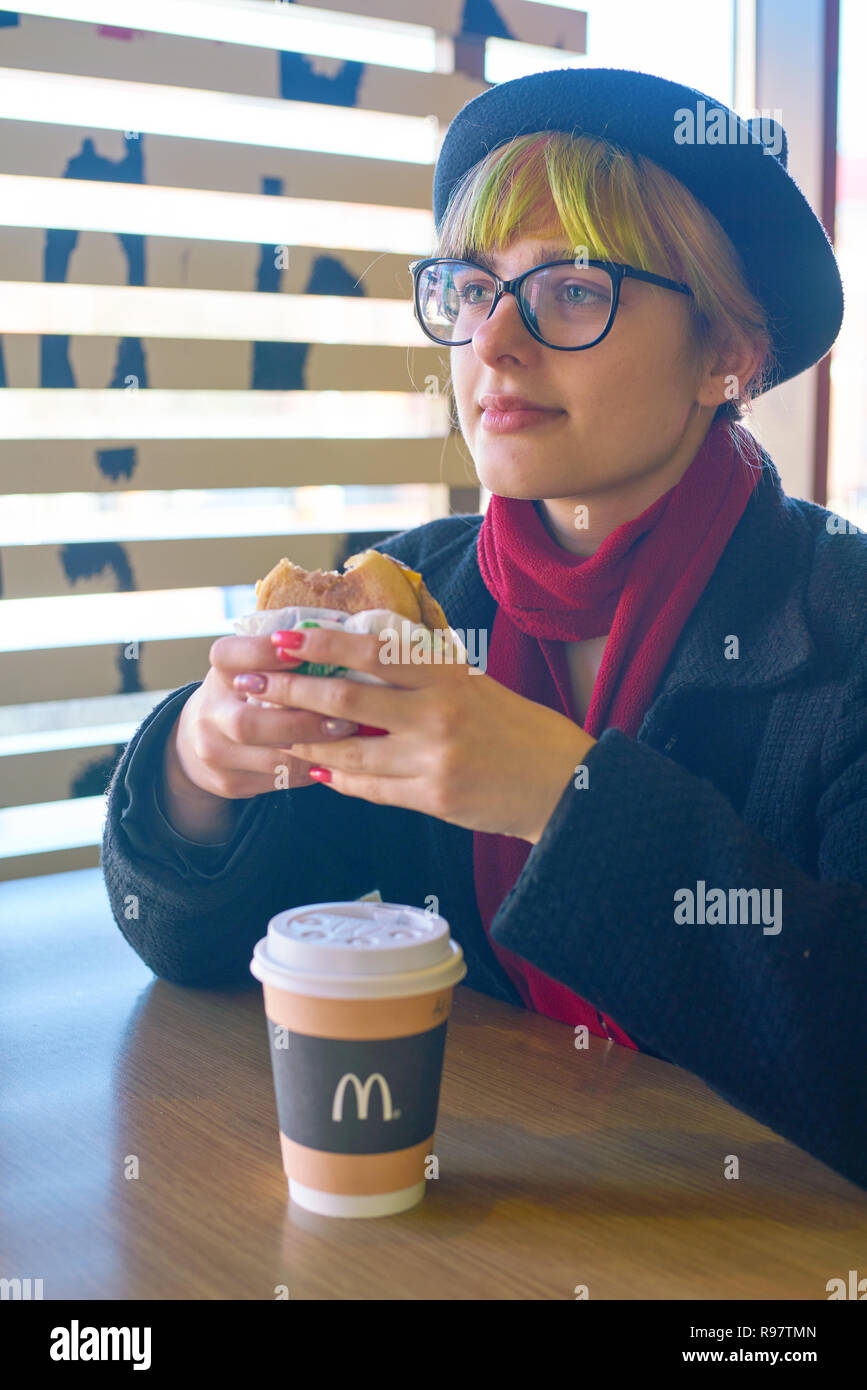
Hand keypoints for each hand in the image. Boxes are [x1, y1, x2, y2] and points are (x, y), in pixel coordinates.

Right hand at [169, 634, 363, 802]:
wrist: (196, 742)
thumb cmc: (244, 694)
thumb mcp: (251, 669)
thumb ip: (283, 658)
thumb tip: (339, 638)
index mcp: (218, 674)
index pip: (231, 656)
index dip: (266, 653)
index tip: (305, 653)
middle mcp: (208, 713)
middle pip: (248, 724)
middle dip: (302, 724)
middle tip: (345, 720)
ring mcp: (214, 752)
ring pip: (271, 760)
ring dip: (315, 752)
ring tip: (349, 742)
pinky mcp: (229, 782)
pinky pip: (279, 781)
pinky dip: (310, 771)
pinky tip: (334, 761)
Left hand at [246, 624, 596, 842]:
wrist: (563, 784)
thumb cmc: (519, 730)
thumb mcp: (476, 686)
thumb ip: (425, 674)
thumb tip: (366, 659)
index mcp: (448, 676)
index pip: (372, 651)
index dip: (322, 643)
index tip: (284, 638)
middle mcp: (437, 713)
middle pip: (346, 700)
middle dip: (291, 692)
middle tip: (252, 683)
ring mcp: (433, 759)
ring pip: (349, 752)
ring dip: (306, 741)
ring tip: (273, 731)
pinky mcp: (433, 798)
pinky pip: (371, 788)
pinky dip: (341, 778)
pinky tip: (319, 768)